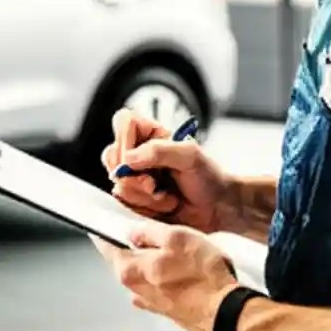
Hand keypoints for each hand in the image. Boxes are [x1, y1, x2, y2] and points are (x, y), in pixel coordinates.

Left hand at [91, 220, 239, 330]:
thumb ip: (148, 231)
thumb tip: (134, 230)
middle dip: (137, 245)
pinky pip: (161, 285)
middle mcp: (137, 290)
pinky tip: (187, 270)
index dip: (106, 230)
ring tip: (181, 252)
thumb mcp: (175, 237)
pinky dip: (168, 275)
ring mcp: (152, 302)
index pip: (106, 246)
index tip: (107, 222)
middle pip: (127, 260)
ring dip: (156, 261)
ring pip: (146, 273)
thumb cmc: (204, 278)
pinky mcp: (169, 309)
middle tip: (158, 233)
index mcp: (130, 270)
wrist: (227, 312)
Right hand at [100, 109, 238, 233]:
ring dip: (145, 197)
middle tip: (155, 183)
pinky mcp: (135, 200)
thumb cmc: (209, 178)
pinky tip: (163, 207)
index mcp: (152, 134)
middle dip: (134, 177)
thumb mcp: (190, 156)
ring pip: (118, 186)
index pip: (124, 121)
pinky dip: (145, 209)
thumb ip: (159, 150)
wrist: (218, 209)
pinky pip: (124, 205)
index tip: (138, 159)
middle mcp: (138, 153)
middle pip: (112, 156)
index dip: (125, 140)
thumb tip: (128, 159)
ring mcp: (134, 177)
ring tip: (167, 197)